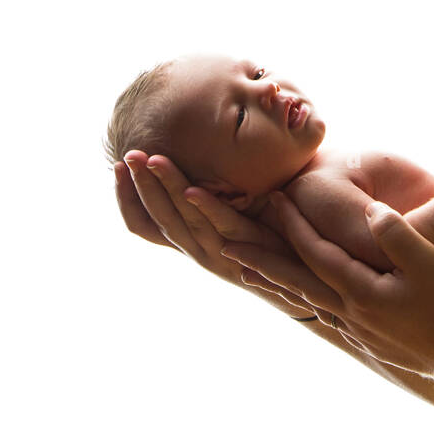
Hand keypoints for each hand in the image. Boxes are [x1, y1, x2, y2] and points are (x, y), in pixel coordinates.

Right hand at [114, 151, 338, 319]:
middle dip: (140, 187)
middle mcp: (201, 251)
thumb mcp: (235, 218)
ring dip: (165, 190)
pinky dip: (207, 208)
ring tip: (150, 160)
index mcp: (193, 243)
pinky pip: (223, 226)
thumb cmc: (276, 240)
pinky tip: (193, 188)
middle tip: (127, 156)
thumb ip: (215, 199)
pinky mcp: (251, 248)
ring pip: (185, 221)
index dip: (128, 199)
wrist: (315, 275)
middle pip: (159, 219)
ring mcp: (223, 253)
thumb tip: (190, 165)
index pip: (146, 225)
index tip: (118, 167)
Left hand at [224, 190, 433, 381]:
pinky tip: (300, 297)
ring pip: (305, 299)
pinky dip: (301, 299)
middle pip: (295, 280)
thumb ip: (395, 235)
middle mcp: (351, 313)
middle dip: (258, 258)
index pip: (314, 251)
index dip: (291, 223)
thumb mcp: (430, 263)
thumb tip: (369, 209)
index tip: (269, 198)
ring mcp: (358, 331)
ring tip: (246, 269)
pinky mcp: (370, 341)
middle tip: (222, 242)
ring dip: (275, 281)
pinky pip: (323, 312)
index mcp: (360, 291)